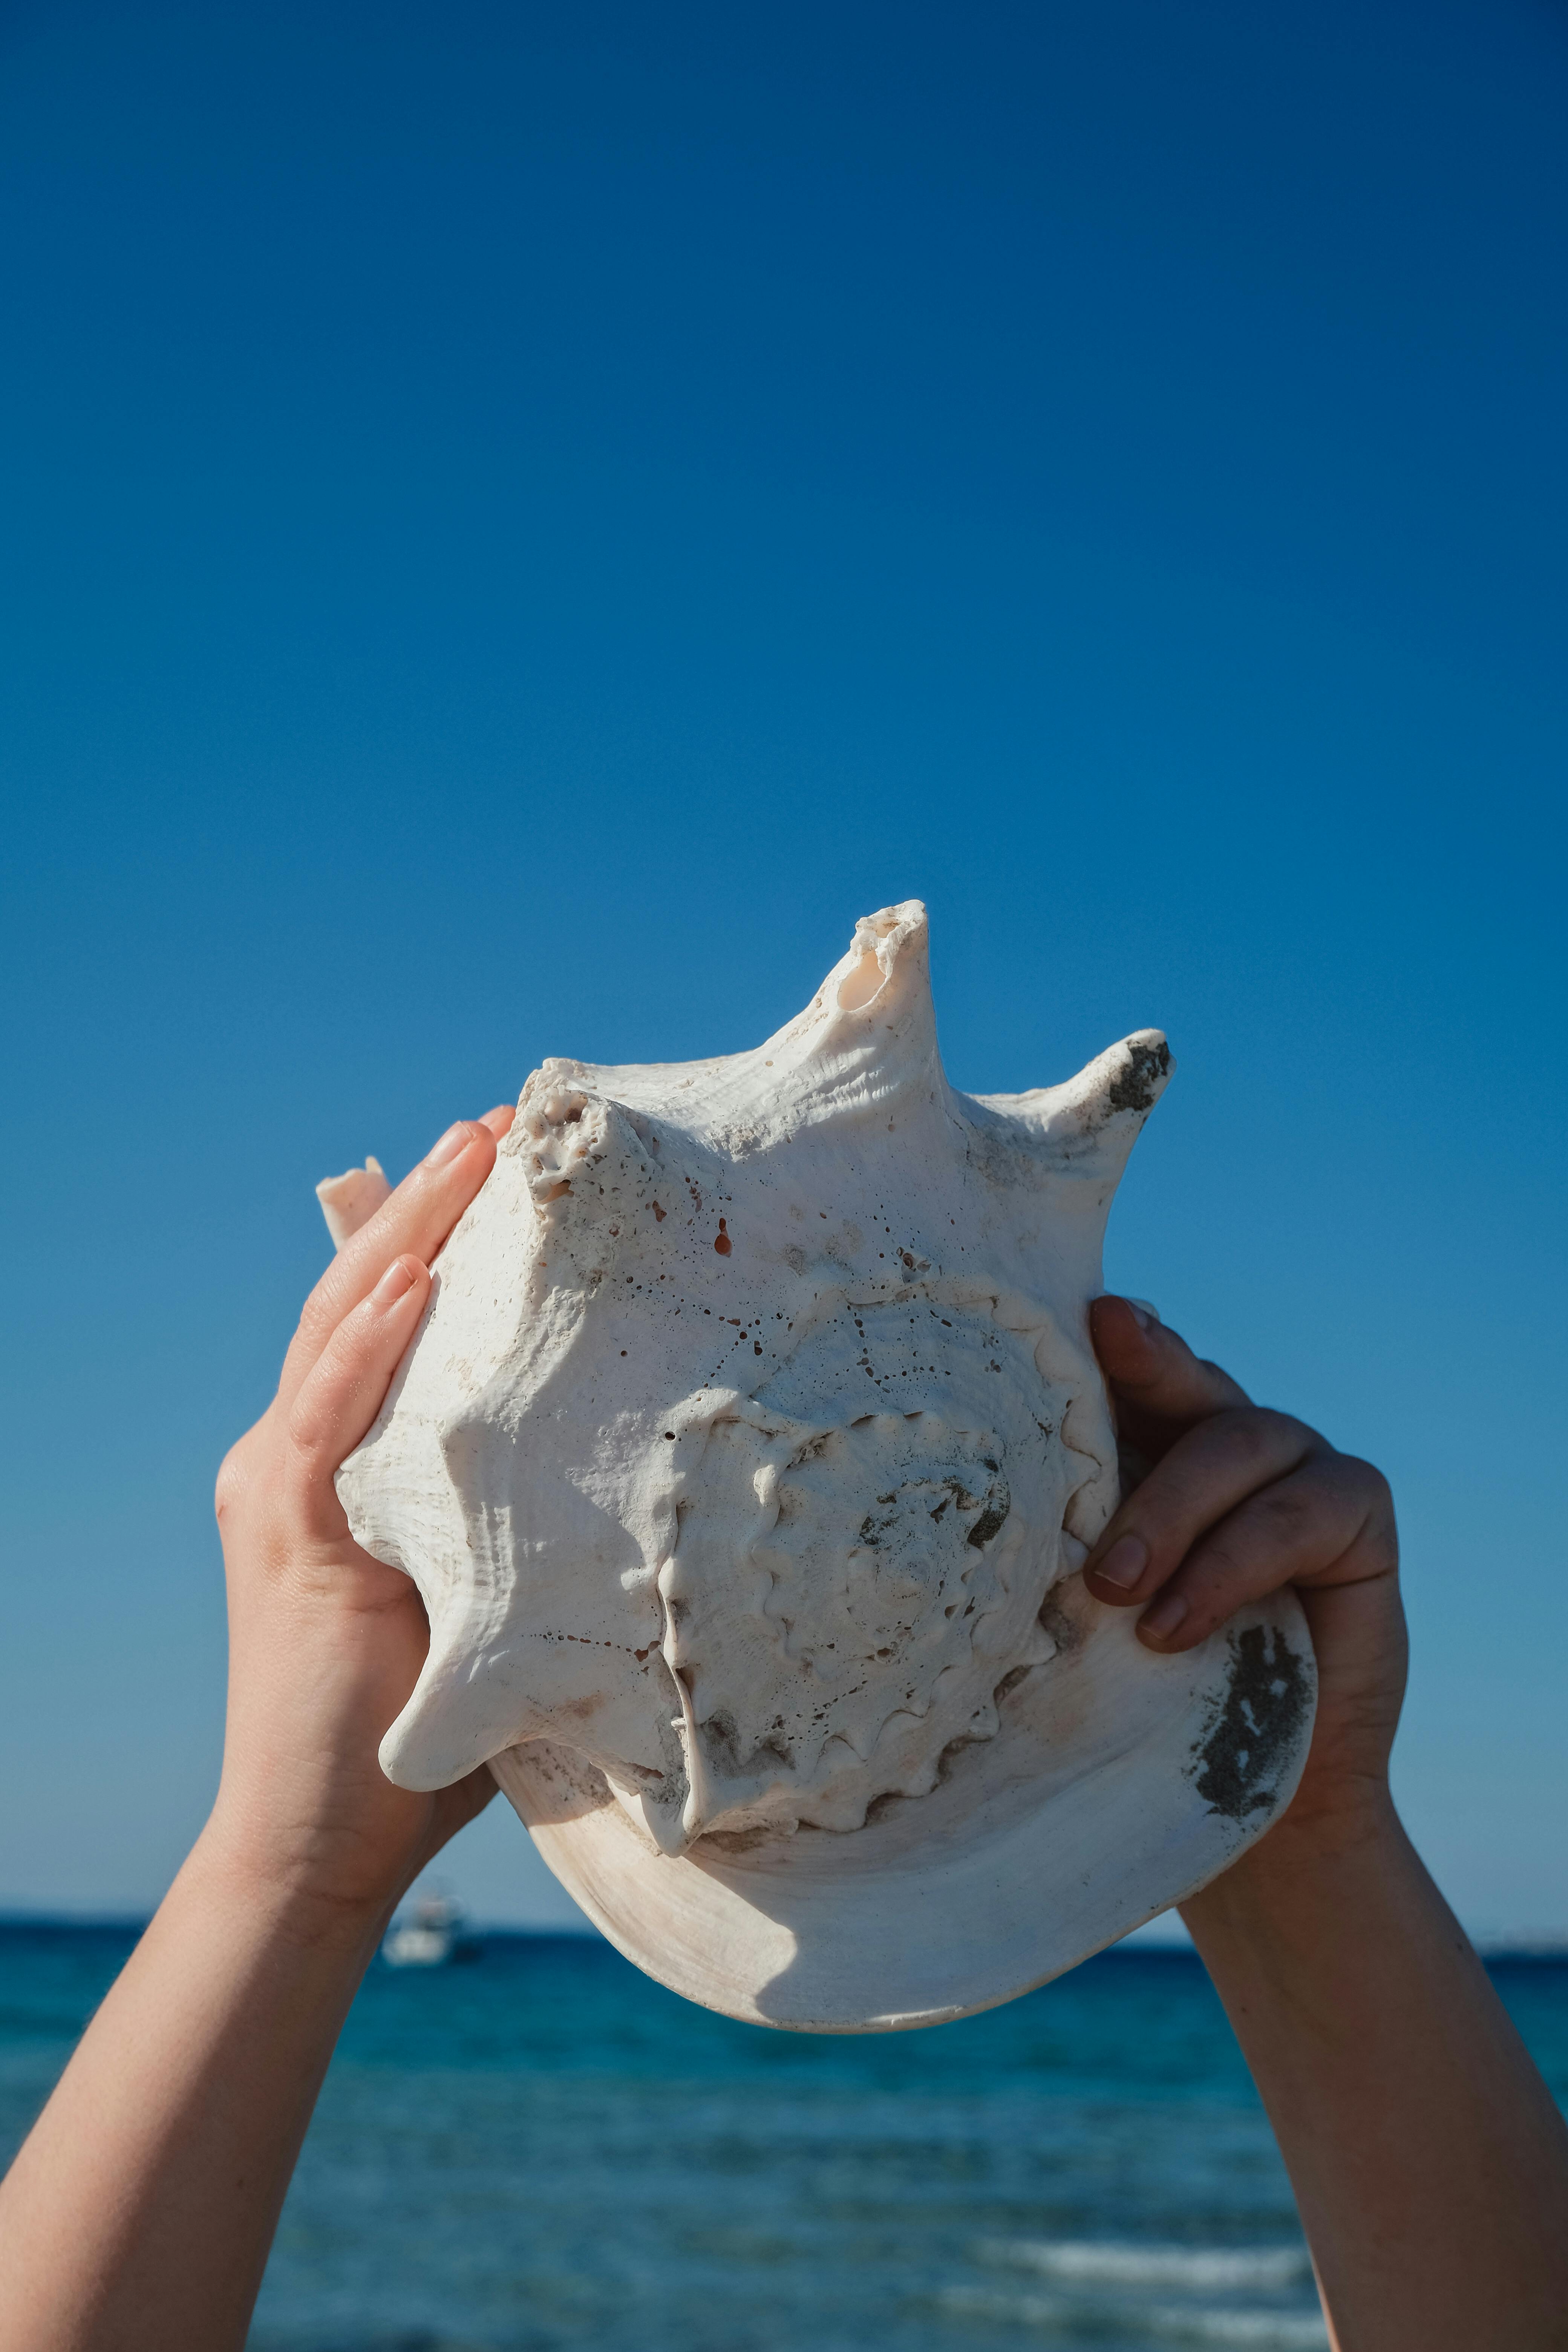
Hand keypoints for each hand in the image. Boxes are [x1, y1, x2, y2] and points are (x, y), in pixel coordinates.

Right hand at [205, 1108, 514, 1928]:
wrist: (329, 1841)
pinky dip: (368, 1345)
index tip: (518, 1168)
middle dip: (429, 1205)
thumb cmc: (423, 1734)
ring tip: (467, 1155)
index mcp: (349, 1463)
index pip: (395, 1321)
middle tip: (497, 1124)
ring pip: (339, 1327)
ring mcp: (281, 1483)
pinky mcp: (281, 1527)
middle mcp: (300, 1453)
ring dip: (406, 1235)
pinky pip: (326, 1414)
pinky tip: (416, 1284)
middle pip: (363, 1297)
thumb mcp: (491, 1596)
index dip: (447, 1238)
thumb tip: (653, 1481)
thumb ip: (531, 1530)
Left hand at [1085, 1296, 1405, 1846]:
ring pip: (1235, 1441)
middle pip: (1180, 1379)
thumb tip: (948, 1531)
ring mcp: (1297, 1466)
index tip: (1079, 1315)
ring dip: (1169, 1514)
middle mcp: (1222, 1438)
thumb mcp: (1083, 1620)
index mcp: (1148, 1446)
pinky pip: (1300, 1510)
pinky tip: (1178, 1625)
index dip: (1101, 1339)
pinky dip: (1232, 1563)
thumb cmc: (1144, 1705)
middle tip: (1073, 1445)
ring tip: (1115, 1593)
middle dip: (1139, 1374)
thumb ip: (1052, 1555)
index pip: (1120, 1371)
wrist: (1256, 1799)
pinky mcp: (1356, 1513)